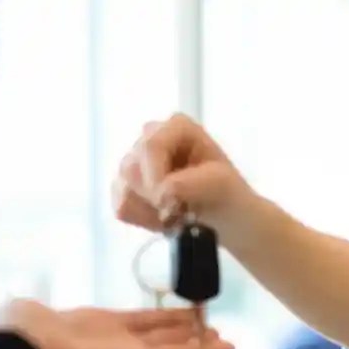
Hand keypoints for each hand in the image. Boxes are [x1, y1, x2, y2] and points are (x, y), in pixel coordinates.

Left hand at [0, 299, 234, 348]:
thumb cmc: (18, 333)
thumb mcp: (31, 313)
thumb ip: (38, 310)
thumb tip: (26, 307)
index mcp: (98, 330)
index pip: (142, 325)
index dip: (168, 321)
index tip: (190, 316)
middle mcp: (119, 348)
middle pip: (165, 342)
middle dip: (191, 338)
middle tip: (217, 334)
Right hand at [112, 112, 260, 239]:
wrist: (226, 216)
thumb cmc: (227, 194)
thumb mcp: (220, 184)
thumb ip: (188, 184)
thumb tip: (159, 192)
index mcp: (177, 127)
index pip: (150, 146)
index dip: (156, 178)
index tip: (173, 203)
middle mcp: (151, 137)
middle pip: (131, 167)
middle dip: (155, 197)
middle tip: (181, 210)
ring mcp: (136, 161)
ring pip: (123, 188)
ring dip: (151, 211)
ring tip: (177, 215)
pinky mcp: (127, 186)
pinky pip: (121, 206)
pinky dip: (143, 220)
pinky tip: (163, 220)